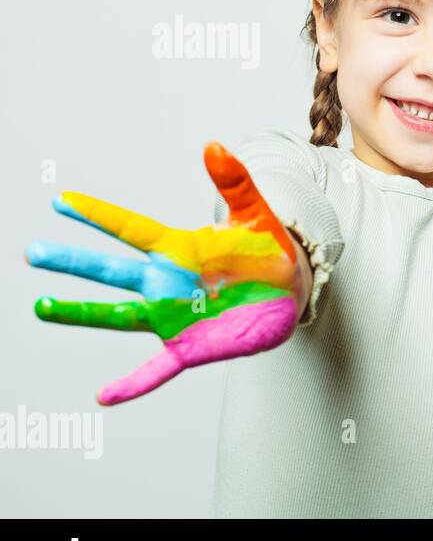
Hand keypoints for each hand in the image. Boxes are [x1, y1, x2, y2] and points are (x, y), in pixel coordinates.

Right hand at [25, 142, 307, 404]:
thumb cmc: (268, 249)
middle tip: (32, 251)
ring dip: (83, 314)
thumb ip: (234, 182)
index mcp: (179, 247)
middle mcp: (167, 281)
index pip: (131, 227)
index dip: (98, 215)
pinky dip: (133, 384)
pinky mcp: (191, 346)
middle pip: (112, 269)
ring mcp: (175, 315)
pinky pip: (157, 370)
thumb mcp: (256, 213)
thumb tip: (215, 145)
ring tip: (43, 308)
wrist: (291, 290)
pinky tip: (105, 396)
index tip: (62, 201)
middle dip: (74, 261)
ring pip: (120, 315)